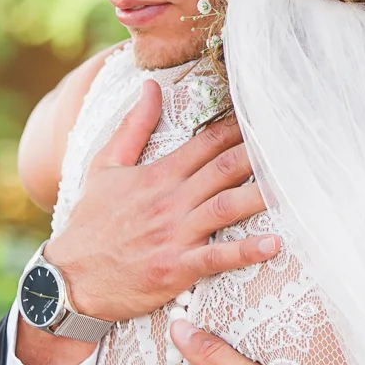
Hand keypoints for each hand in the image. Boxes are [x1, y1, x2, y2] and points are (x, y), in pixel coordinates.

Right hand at [46, 81, 276, 322]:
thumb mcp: (105, 166)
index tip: (267, 116)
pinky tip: (274, 244)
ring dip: (262, 195)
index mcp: (158, 174)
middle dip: (261, 154)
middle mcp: (170, 200)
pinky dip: (246, 251)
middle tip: (295, 143)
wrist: (69, 278)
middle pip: (224, 169)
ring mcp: (175, 234)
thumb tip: (152, 86)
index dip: (240, 127)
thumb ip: (133, 126)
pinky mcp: (177, 268)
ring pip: (227, 207)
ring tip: (295, 186)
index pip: (207, 142)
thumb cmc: (90, 222)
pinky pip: (217, 257)